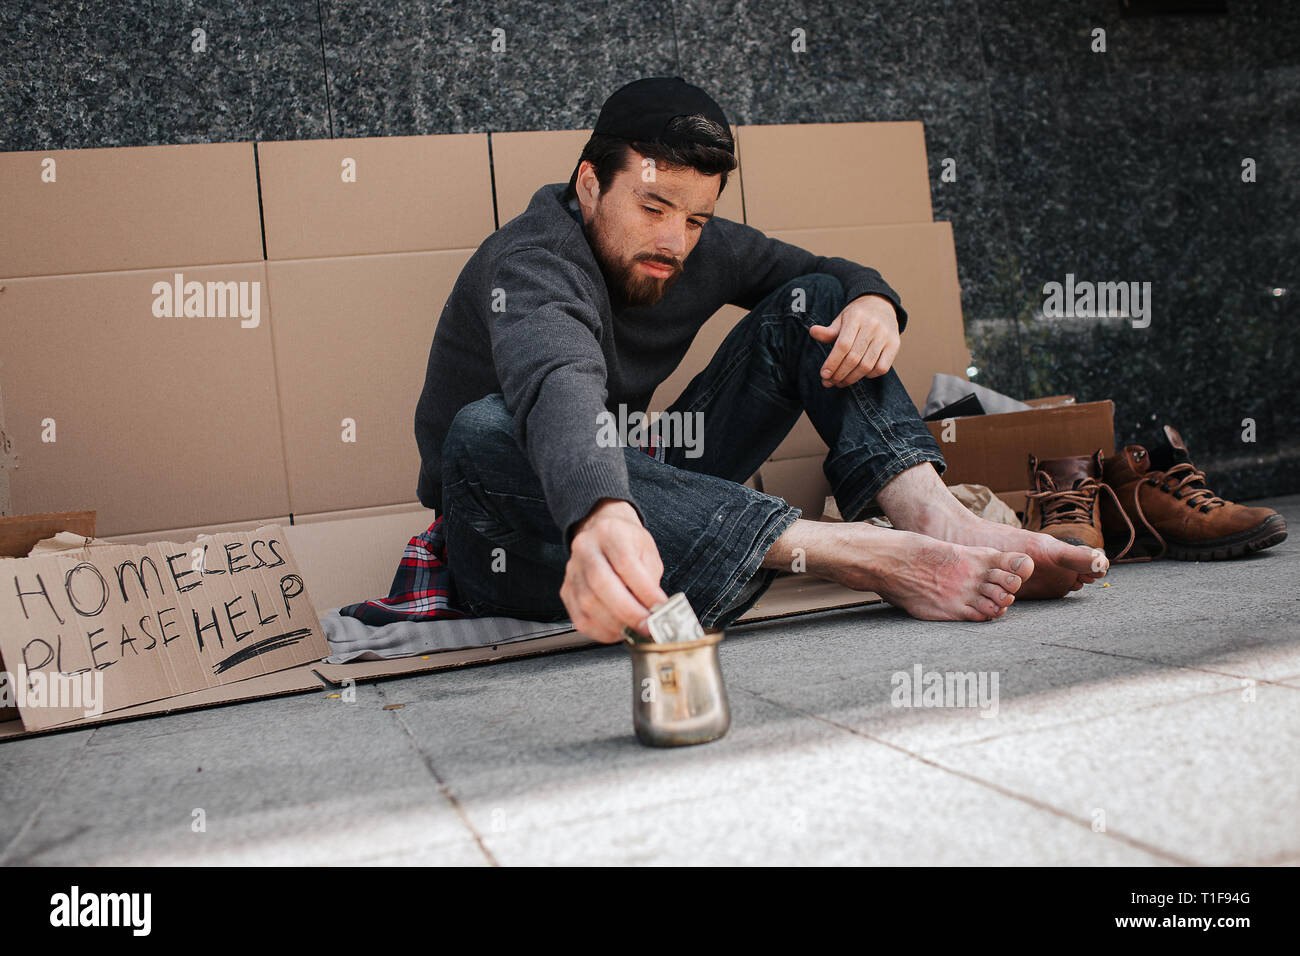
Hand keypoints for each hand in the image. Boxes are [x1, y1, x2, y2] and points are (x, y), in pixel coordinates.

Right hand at [562, 498, 668, 643]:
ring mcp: (572, 570)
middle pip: (601, 583)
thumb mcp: (647, 551)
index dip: (644, 590)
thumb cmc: (627, 543)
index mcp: (609, 533)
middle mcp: (585, 549)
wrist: (602, 533)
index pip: (625, 562)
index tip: (659, 608)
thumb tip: (656, 611)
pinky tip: (617, 632)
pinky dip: (601, 631)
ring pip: (588, 603)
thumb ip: (650, 579)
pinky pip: (579, 618)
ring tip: (636, 630)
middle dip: (628, 611)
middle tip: (647, 626)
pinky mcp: (566, 591)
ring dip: (615, 624)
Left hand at [808, 293, 899, 386]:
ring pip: (867, 365)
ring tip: (840, 382)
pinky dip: (869, 375)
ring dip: (852, 378)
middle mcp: (873, 326)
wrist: (881, 304)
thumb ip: (828, 331)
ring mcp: (885, 336)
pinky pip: (882, 368)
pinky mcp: (895, 345)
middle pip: (854, 358)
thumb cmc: (857, 315)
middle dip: (839, 374)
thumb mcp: (841, 319)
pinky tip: (859, 375)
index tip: (824, 374)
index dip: (832, 362)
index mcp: (856, 318)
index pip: (843, 345)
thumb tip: (813, 332)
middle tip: (829, 382)